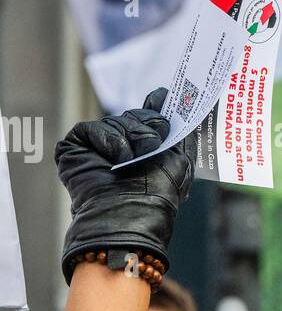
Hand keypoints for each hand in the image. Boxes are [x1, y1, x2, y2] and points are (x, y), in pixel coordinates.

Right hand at [55, 88, 194, 284]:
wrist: (129, 215)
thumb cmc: (156, 196)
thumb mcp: (179, 161)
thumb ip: (178, 133)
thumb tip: (170, 102)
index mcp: (142, 152)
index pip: (145, 121)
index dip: (154, 107)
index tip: (164, 95)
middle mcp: (118, 148)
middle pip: (131, 116)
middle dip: (145, 126)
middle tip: (153, 143)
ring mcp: (95, 149)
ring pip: (113, 120)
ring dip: (129, 137)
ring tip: (133, 160)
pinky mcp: (74, 148)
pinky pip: (90, 128)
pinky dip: (108, 140)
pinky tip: (117, 159)